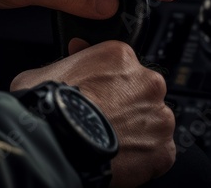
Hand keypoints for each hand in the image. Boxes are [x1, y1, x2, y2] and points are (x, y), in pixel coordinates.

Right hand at [11, 39, 176, 187]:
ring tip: (109, 143)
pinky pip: (158, 154)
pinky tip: (119, 159)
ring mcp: (158, 117)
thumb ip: (71, 60)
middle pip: (141, 93)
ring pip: (151, 124)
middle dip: (125, 106)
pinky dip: (143, 159)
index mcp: (120, 57)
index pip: (122, 67)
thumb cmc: (48, 106)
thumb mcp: (48, 68)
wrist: (55, 143)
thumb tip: (77, 50)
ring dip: (136, 132)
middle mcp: (147, 82)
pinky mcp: (163, 149)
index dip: (107, 83)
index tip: (97, 95)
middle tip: (102, 120)